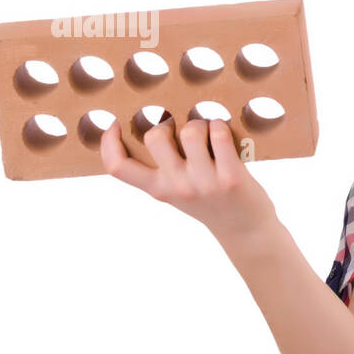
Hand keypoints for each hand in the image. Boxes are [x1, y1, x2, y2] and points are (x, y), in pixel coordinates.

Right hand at [99, 117, 277, 243]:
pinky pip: (219, 136)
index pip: (118, 168)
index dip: (108, 143)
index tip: (115, 125)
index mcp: (158, 189)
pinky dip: (221, 127)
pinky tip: (223, 133)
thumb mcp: (177, 193)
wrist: (246, 231)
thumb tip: (154, 127)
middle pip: (155, 137)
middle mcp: (177, 186)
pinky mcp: (231, 177)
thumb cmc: (211, 204)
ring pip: (190, 131)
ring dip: (201, 123)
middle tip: (184, 130)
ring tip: (210, 132)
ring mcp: (204, 183)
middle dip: (169, 123)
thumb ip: (163, 170)